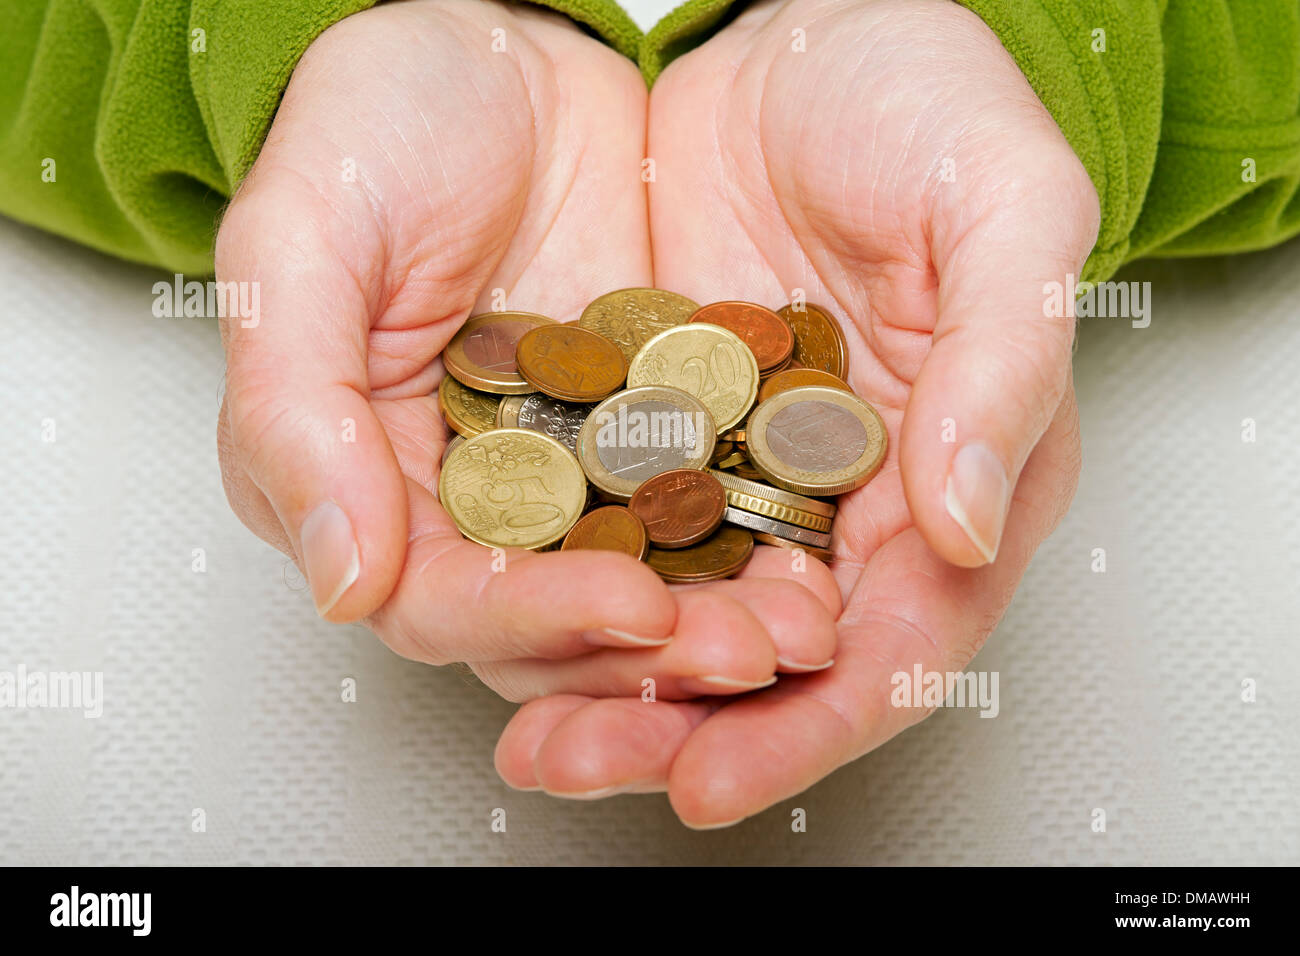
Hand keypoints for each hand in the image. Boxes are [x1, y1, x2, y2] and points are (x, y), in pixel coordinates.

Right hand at [216, 0, 835, 699]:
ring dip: (718, 623)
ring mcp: (576, 475)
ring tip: (804, 627)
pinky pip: (711, 507)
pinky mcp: (662, 436)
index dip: (531, 621)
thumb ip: (292, 410)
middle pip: (555, 626)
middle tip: (750, 651)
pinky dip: (759, 542)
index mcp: (370, 479)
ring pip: (642, 590)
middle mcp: (476, 502)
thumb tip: (342, 584)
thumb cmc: (378, 127)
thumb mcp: (302, 243)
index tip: (629, 610)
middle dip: (648, 656)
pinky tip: (822, 556)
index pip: (442, 601)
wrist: (501, 47)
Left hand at [495, 0, 1097, 823]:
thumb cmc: (921, 95)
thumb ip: (1007, 365)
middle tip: (585, 760)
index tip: (713, 771)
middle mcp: (847, 493)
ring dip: (609, 684)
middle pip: (776, 660)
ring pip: (684, 614)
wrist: (792, 20)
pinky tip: (506, 617)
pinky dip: (566, 586)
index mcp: (953, 466)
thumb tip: (970, 530)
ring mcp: (744, 467)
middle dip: (683, 727)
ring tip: (536, 732)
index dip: (812, 719)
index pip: (897, 637)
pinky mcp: (655, 428)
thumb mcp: (1001, 202)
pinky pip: (609, 530)